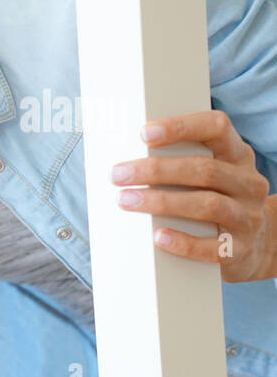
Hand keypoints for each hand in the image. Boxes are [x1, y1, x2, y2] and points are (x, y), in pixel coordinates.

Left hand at [112, 109, 275, 282]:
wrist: (257, 244)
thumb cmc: (216, 201)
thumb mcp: (210, 176)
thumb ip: (180, 164)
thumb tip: (123, 164)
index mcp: (237, 156)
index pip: (217, 128)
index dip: (182, 127)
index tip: (144, 133)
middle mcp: (247, 183)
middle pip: (204, 169)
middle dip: (156, 170)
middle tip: (118, 175)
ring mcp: (248, 217)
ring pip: (208, 204)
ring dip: (162, 202)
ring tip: (126, 200)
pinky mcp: (240, 249)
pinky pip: (213, 247)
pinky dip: (184, 242)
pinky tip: (158, 237)